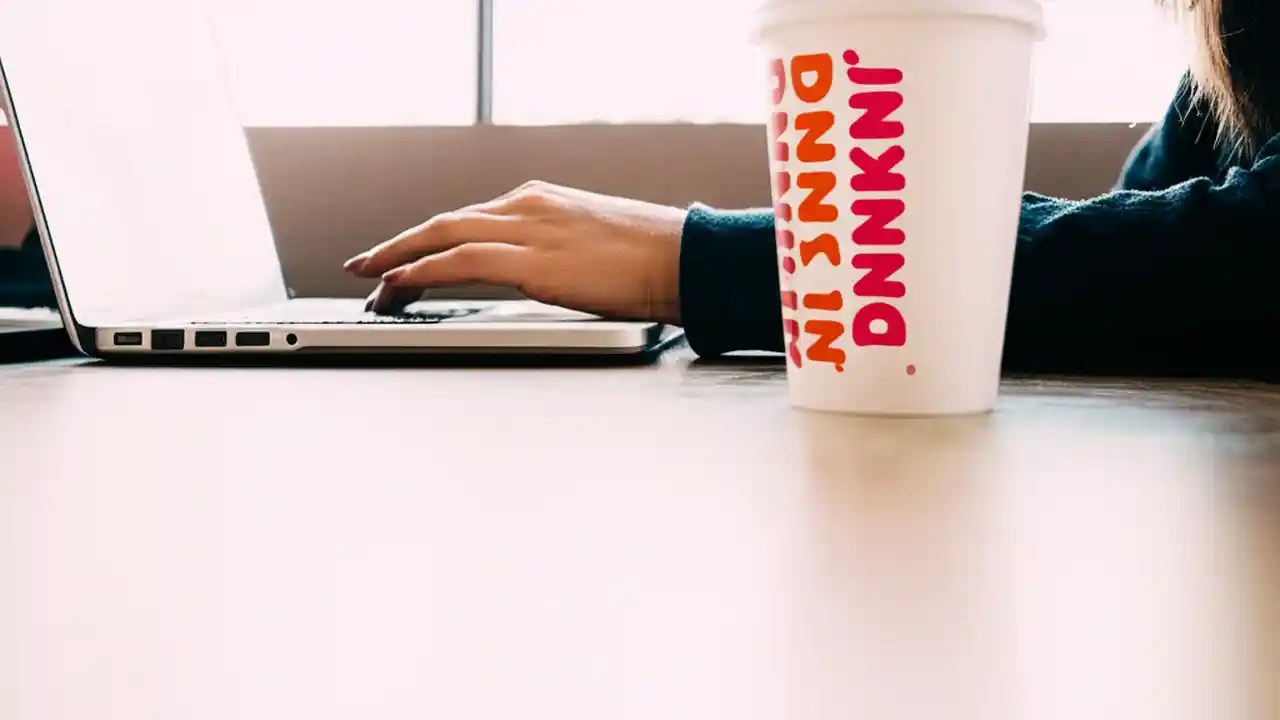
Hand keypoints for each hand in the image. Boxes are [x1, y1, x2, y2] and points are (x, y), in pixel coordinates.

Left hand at [343, 182, 685, 323]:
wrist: (686, 258)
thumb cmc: (655, 257)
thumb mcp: (597, 244)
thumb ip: (561, 252)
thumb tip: (546, 274)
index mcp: (543, 200)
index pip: (470, 217)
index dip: (429, 238)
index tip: (405, 254)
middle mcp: (528, 206)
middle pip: (445, 222)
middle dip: (399, 244)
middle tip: (366, 264)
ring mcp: (528, 230)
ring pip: (442, 237)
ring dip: (399, 260)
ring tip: (371, 283)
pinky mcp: (532, 261)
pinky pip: (460, 261)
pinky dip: (423, 271)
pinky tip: (402, 284)